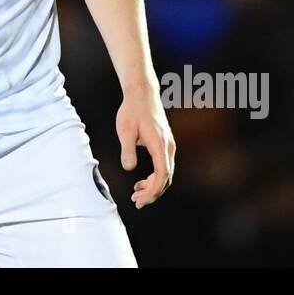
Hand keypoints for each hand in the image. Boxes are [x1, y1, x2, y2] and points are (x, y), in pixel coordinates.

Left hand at [117, 90, 175, 208]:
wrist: (142, 94)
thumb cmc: (132, 110)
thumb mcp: (125, 130)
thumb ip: (127, 150)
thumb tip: (129, 168)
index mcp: (160, 144)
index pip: (162, 174)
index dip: (153, 190)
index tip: (140, 198)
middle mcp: (168, 147)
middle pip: (166, 178)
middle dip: (152, 192)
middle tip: (136, 201)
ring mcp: (168, 145)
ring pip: (166, 173)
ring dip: (153, 186)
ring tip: (136, 194)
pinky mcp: (165, 144)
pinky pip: (163, 166)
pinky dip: (154, 177)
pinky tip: (141, 182)